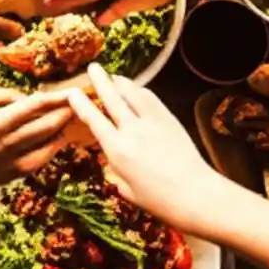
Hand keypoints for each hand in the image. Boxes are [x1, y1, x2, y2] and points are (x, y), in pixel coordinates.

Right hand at [0, 87, 74, 187]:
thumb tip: (20, 96)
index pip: (31, 109)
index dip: (54, 98)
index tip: (70, 90)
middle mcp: (4, 149)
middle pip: (45, 129)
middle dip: (65, 114)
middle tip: (81, 102)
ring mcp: (7, 167)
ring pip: (46, 149)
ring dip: (61, 133)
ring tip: (73, 119)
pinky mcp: (7, 178)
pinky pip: (37, 164)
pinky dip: (49, 150)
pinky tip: (55, 140)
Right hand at [66, 64, 226, 231]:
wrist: (195, 194)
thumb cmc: (159, 200)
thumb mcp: (127, 189)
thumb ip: (116, 171)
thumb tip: (113, 160)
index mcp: (118, 150)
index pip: (94, 120)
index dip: (81, 104)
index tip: (72, 92)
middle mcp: (133, 130)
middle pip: (113, 99)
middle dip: (101, 81)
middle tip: (93, 67)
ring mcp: (153, 122)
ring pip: (134, 93)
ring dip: (122, 82)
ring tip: (114, 76)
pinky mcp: (170, 120)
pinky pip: (152, 99)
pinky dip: (141, 91)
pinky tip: (138, 90)